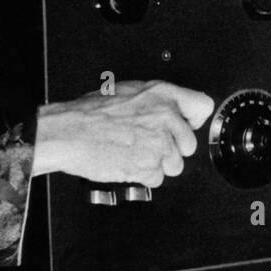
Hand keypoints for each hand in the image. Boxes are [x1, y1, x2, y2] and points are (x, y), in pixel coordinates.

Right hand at [32, 80, 214, 185]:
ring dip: (157, 164)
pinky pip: (157, 178)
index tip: (186, 125)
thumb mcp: (129, 91)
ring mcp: (160, 143)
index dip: (193, 120)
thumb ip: (157, 100)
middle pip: (189, 144)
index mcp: (162, 94)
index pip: (202, 107)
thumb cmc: (89, 113)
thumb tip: (173, 108)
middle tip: (149, 143)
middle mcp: (166, 117)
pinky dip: (143, 175)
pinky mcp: (150, 166)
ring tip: (134, 152)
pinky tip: (128, 162)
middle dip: (171, 148)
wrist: (68, 133)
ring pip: (175, 164)